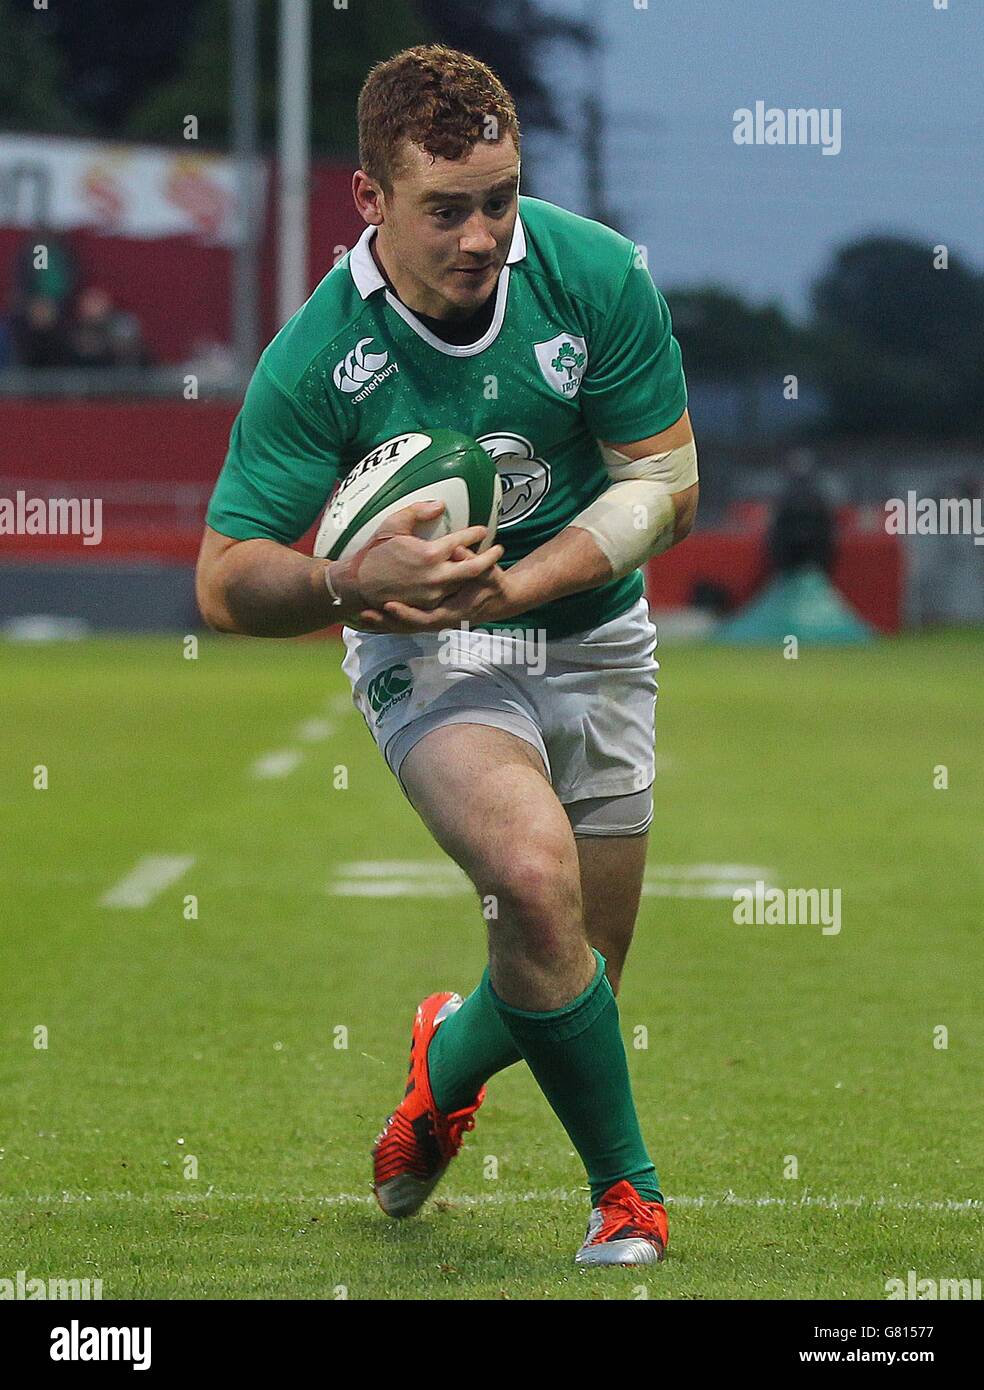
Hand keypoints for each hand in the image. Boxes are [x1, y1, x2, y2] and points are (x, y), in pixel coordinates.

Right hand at [331, 500, 503, 612]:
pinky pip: (451, 597)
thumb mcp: (393, 524)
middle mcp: (436, 576)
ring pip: (464, 585)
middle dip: (490, 558)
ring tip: (486, 564)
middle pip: (474, 567)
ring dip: (477, 574)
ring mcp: (433, 594)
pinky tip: (466, 581)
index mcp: (429, 553)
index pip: (462, 540)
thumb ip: (418, 511)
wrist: (357, 584)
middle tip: (499, 549)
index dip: (475, 533)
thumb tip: (441, 505)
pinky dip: (461, 588)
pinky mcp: (427, 606)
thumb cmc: (374, 552)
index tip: (483, 529)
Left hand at [356, 544, 517, 633]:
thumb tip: (456, 549)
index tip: (388, 606)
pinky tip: (371, 618)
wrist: (500, 601)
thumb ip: (473, 562)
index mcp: (452, 611)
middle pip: (408, 627)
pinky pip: (406, 625)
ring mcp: (435, 619)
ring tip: (361, 616)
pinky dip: (389, 624)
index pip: (426, 618)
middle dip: (386, 623)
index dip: (406, 614)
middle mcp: (441, 618)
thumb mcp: (490, 574)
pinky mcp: (430, 616)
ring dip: (383, 625)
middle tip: (365, 614)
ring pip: (405, 628)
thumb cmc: (493, 586)